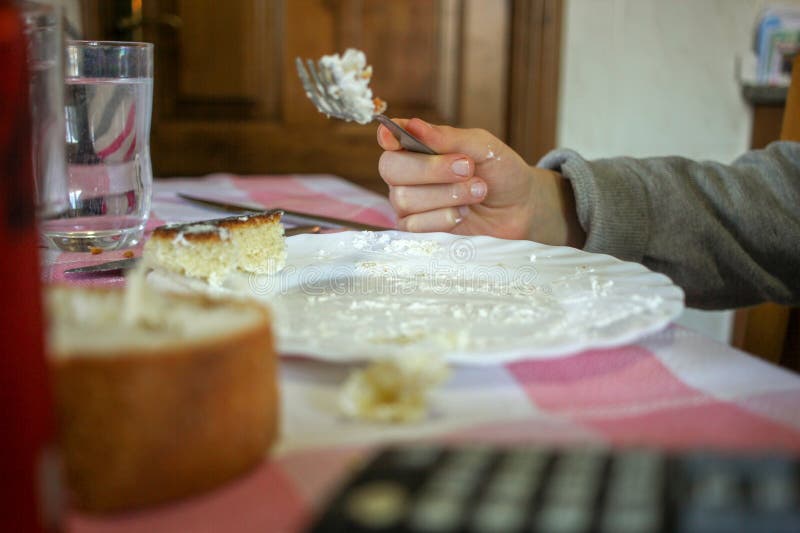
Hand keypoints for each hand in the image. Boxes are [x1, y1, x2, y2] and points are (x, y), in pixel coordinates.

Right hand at [377, 118, 584, 246]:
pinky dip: (444, 217)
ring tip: (478, 190)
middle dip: (431, 169)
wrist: (520, 208)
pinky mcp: (418, 230)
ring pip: (405, 198)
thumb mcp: (483, 147)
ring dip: (448, 194)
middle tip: (467, 167)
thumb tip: (414, 125)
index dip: (387, 137)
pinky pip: (415, 224)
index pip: (390, 140)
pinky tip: (464, 214)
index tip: (392, 136)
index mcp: (419, 148)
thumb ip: (450, 138)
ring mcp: (410, 204)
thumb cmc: (500, 172)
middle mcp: (408, 175)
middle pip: (391, 168)